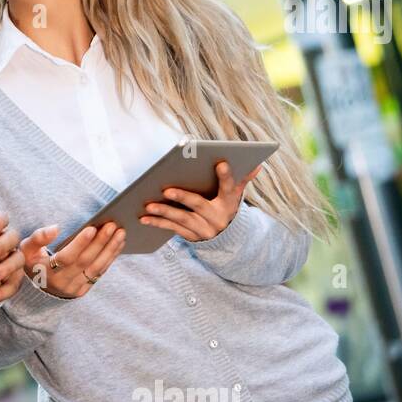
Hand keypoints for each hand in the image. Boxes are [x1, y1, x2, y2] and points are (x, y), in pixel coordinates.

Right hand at [21, 222, 125, 298]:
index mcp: (46, 271)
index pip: (66, 258)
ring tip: (121, 233)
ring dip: (110, 250)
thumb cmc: (32, 261)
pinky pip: (99, 273)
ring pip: (96, 268)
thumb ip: (39, 238)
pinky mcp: (83, 290)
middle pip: (85, 262)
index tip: (92, 228)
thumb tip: (56, 228)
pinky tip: (118, 244)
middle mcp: (61, 282)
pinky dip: (110, 258)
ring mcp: (74, 288)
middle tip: (113, 225)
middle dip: (100, 242)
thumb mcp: (26, 249)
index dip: (79, 244)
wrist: (37, 285)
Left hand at [140, 160, 260, 241]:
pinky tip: (144, 218)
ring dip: (164, 212)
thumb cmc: (226, 207)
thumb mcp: (235, 196)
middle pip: (199, 205)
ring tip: (149, 205)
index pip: (229, 188)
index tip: (221, 163)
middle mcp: (217, 217)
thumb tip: (258, 164)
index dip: (226, 176)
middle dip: (183, 197)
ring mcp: (204, 229)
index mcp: (229, 202)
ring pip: (183, 219)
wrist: (227, 239)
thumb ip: (242, 179)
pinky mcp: (192, 236)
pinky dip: (158, 223)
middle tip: (166, 190)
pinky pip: (173, 229)